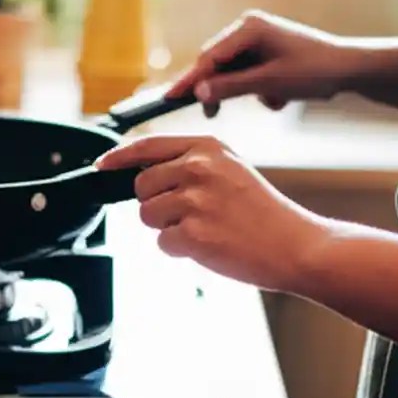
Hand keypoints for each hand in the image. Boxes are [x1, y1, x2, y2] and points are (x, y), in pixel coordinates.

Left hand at [95, 134, 331, 291]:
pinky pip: (162, 243)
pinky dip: (180, 251)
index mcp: (208, 147)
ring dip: (168, 229)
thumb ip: (190, 164)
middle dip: (157, 204)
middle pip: (141, 186)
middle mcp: (198, 168)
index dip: (118, 157)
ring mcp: (194, 201)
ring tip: (205, 229)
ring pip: (147, 216)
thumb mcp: (230, 170)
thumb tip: (141, 172)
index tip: (101, 165)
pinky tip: (210, 246)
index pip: (147, 146)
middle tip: (193, 214)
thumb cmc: (262, 213)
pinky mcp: (192, 234)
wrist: (296, 245)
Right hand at [167, 11, 359, 114]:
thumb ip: (230, 87)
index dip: (189, 80)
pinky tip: (281, 96)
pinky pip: (247, 76)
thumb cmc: (313, 72)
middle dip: (219, 89)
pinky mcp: (266, 54)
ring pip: (232, 73)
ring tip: (271, 100)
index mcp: (248, 28)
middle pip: (216, 64)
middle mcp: (249, 30)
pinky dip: (258, 90)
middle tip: (212, 114)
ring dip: (245, 92)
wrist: (349, 70)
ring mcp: (258, 41)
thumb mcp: (269, 83)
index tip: (169, 98)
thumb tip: (197, 93)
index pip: (209, 57)